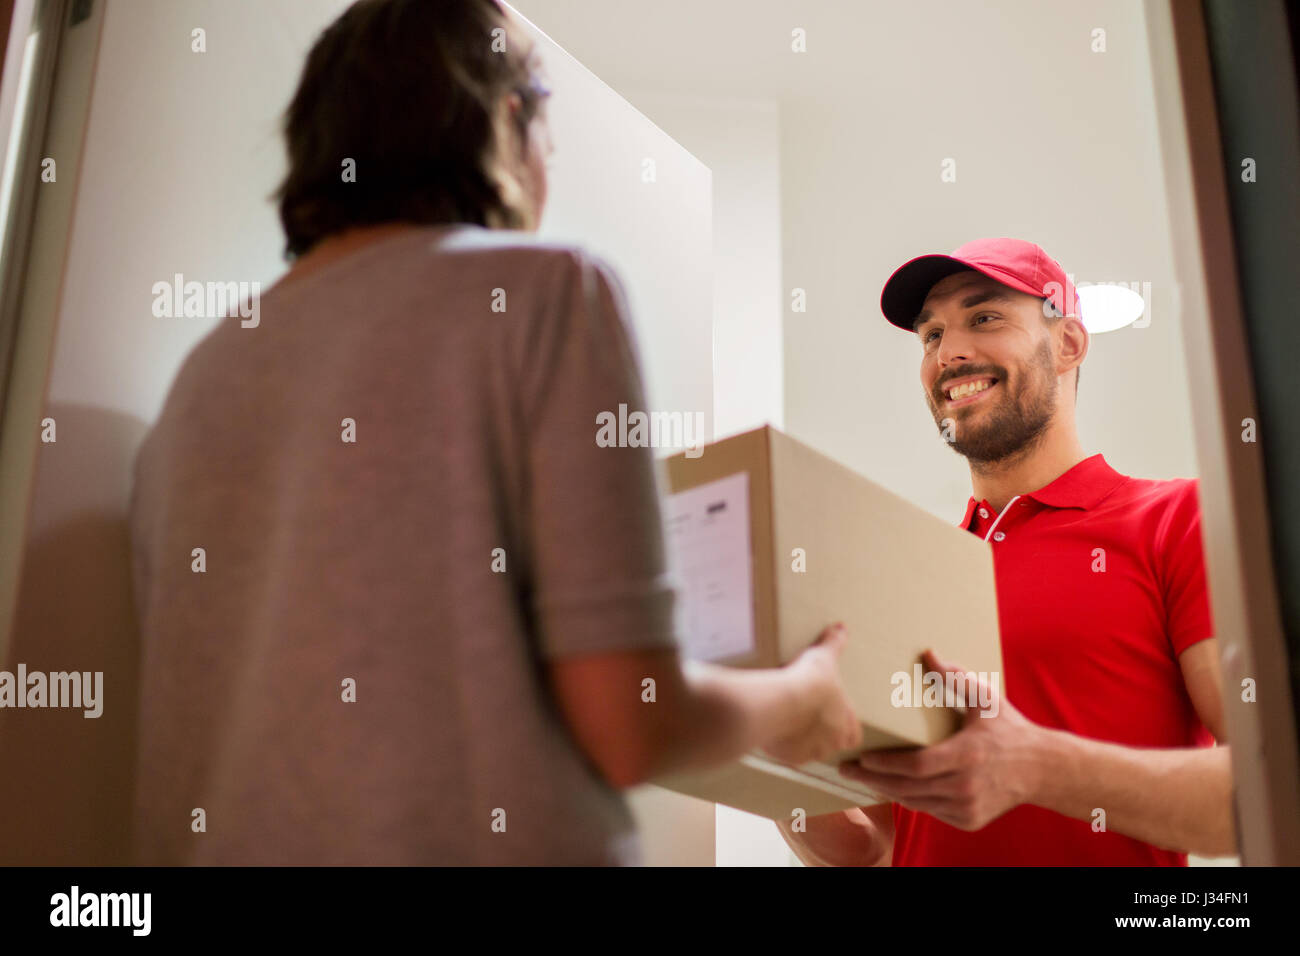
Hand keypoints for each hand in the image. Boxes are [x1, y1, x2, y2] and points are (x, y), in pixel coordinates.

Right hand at [762, 623, 862, 764]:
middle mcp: (831, 741)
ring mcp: (810, 751)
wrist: (780, 701)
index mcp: (845, 720)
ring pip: (810, 751)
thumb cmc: (808, 680)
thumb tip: (842, 626)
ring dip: (803, 740)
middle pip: (832, 745)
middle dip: (822, 734)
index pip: (854, 735)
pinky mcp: (789, 756)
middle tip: (809, 718)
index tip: (835, 719)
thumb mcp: (823, 656)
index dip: (846, 728)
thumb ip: (834, 643)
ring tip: (789, 723)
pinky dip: (783, 744)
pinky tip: (775, 729)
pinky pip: (788, 753)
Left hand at [837, 648, 1047, 830]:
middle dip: (873, 779)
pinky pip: (930, 810)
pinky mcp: (969, 821)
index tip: (861, 757)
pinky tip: (894, 786)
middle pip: (907, 789)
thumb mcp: (984, 698)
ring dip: (887, 790)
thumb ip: (954, 677)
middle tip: (847, 769)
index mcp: (967, 756)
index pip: (915, 766)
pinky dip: (911, 799)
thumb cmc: (1008, 727)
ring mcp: (967, 808)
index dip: (885, 764)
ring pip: (916, 803)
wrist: (1041, 769)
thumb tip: (928, 652)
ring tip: (864, 776)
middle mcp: (965, 787)